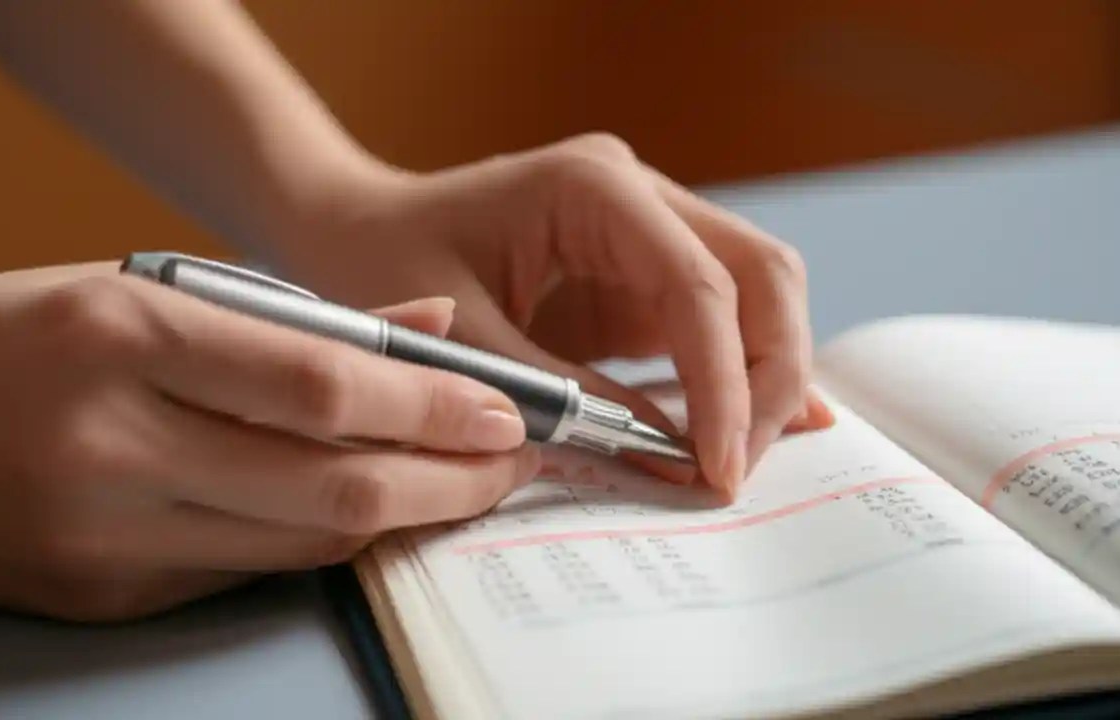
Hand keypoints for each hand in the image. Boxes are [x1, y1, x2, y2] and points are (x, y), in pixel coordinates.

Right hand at [0, 263, 538, 620]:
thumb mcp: (128, 286)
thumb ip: (285, 315)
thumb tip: (425, 325)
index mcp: (118, 335)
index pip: (317, 386)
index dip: (430, 406)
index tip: (505, 411)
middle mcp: (113, 445)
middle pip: (330, 482)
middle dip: (446, 479)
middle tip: (512, 462)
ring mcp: (107, 536)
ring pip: (303, 539)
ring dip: (403, 515)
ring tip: (463, 487)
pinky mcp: (106, 596)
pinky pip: (250, 569)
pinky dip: (324, 537)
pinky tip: (368, 510)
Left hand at [284, 133, 832, 499]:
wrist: (350, 228)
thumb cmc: (382, 262)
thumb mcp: (461, 339)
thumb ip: (562, 394)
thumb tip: (665, 457)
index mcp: (593, 188)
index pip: (697, 283)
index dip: (722, 382)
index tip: (718, 468)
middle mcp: (637, 197)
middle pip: (760, 275)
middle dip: (769, 377)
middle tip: (737, 470)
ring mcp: (646, 233)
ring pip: (755, 296)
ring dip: (761, 380)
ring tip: (738, 463)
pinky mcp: (638, 277)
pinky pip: (714, 325)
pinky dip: (734, 378)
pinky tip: (749, 432)